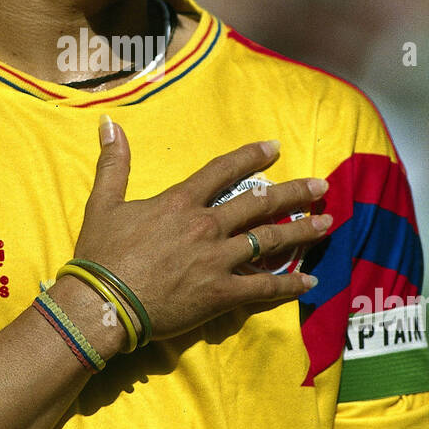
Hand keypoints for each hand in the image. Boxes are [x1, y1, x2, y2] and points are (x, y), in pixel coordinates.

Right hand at [71, 115, 328, 346]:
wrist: (103, 303)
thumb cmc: (101, 255)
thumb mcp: (103, 204)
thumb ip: (113, 164)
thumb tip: (109, 125)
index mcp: (180, 203)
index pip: (223, 171)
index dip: (251, 156)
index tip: (275, 148)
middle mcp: (206, 226)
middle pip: (259, 203)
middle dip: (294, 192)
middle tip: (320, 186)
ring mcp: (217, 260)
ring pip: (270, 241)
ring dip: (302, 231)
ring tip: (327, 223)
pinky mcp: (221, 293)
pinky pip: (264, 287)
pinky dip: (289, 284)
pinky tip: (310, 281)